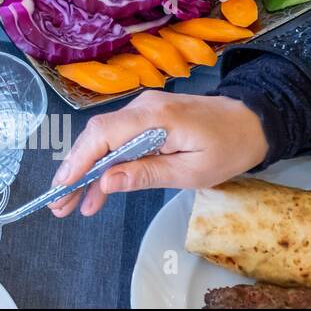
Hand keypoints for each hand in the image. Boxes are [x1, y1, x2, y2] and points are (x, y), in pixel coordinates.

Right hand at [48, 91, 266, 217]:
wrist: (252, 121)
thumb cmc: (230, 148)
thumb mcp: (193, 172)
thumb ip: (147, 174)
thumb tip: (106, 183)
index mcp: (155, 118)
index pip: (103, 134)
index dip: (78, 160)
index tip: (62, 185)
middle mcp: (142, 107)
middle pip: (95, 136)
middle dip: (74, 170)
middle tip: (57, 203)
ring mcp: (142, 111)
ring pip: (102, 139)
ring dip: (85, 170)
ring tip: (69, 203)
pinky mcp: (145, 118)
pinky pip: (117, 139)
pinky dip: (104, 164)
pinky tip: (97, 190)